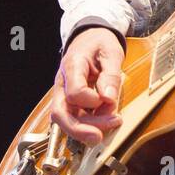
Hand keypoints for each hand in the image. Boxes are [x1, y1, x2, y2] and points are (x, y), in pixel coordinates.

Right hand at [49, 27, 125, 144]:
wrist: (89, 37)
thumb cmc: (99, 43)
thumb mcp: (111, 52)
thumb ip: (110, 75)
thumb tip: (108, 99)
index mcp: (72, 66)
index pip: (74, 92)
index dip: (90, 101)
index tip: (106, 99)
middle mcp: (63, 82)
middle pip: (61, 113)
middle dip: (79, 129)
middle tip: (99, 137)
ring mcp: (65, 93)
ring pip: (67, 119)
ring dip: (88, 128)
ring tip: (113, 122)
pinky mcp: (71, 101)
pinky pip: (76, 117)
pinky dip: (91, 123)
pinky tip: (108, 120)